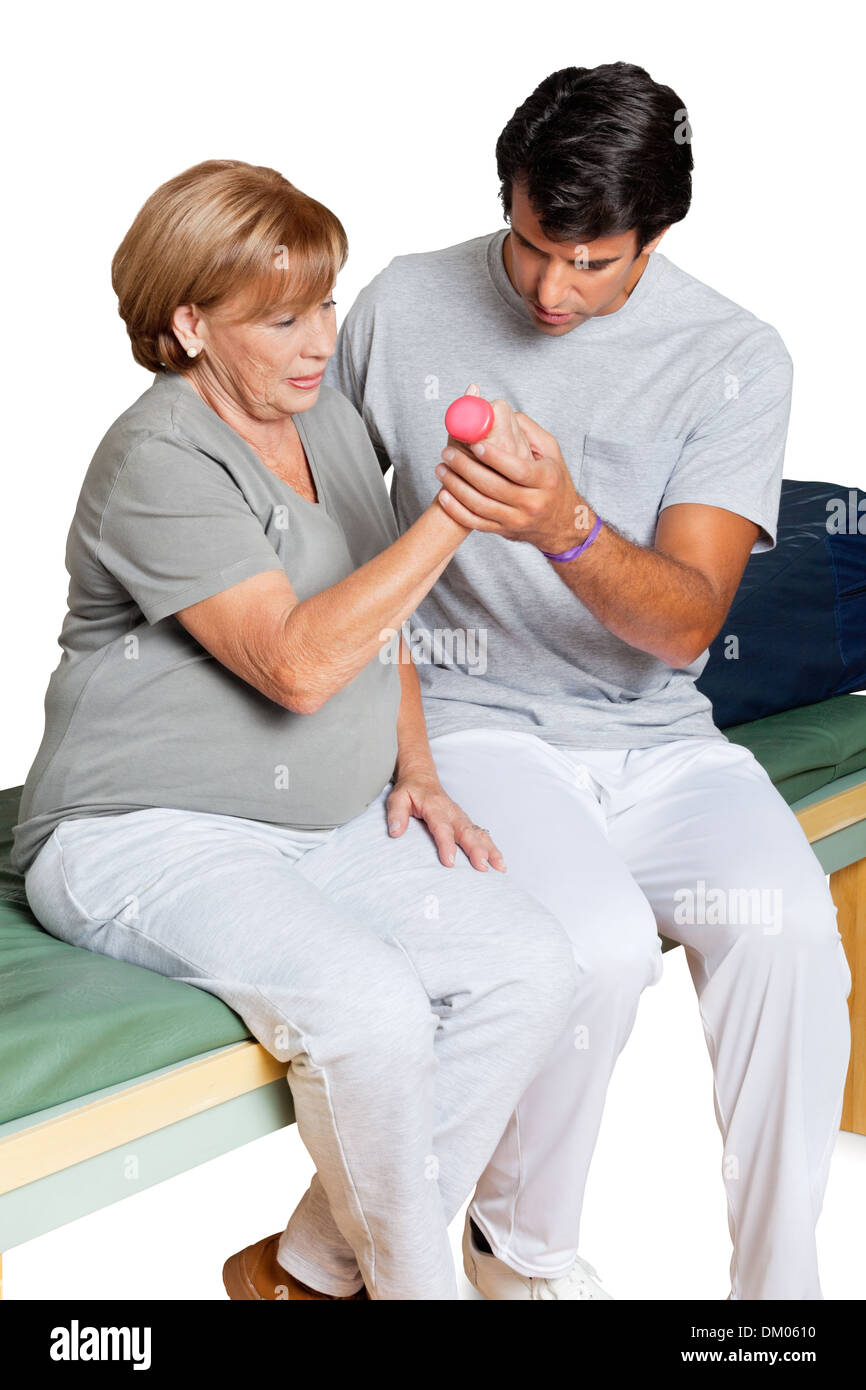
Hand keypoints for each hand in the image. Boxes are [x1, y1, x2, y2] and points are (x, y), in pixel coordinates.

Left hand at [386, 767, 505, 871]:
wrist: (421, 778)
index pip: (442, 827)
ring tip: (499, 867)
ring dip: (490, 850)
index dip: (446, 844)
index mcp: (435, 807)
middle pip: (466, 831)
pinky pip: (481, 834)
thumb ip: (396, 814)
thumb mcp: (397, 798)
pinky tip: (499, 863)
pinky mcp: (465, 822)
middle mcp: (452, 812)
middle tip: (482, 867)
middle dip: (476, 850)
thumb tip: (395, 832)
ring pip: (478, 833)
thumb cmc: (409, 791)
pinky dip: (492, 848)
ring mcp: (461, 817)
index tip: (450, 862)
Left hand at [436, 407, 592, 553]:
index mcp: (546, 479)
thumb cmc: (553, 480)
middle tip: (447, 453)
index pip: (518, 469)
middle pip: (494, 487)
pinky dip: (457, 510)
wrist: (561, 522)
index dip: (495, 458)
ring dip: (456, 487)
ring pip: (481, 505)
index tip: (475, 444)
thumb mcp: (551, 452)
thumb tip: (500, 411)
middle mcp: (533, 502)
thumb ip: (527, 430)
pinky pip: (476, 523)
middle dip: (466, 468)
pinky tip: (444, 495)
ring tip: (441, 469)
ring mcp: (517, 520)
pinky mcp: (504, 530)